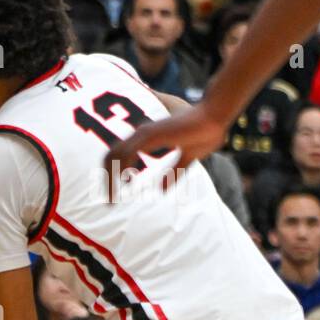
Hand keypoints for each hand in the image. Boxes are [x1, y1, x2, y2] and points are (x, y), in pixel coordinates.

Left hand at [104, 102, 227, 195]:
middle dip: (106, 179)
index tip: (113, 193)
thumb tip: (162, 190)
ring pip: (115, 155)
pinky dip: (122, 167)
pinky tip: (126, 182)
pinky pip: (129, 152)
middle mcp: (141, 134)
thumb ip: (174, 172)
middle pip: (111, 156)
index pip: (119, 155)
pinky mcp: (151, 135)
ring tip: (112, 198)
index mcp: (146, 138)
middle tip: (108, 201)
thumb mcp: (187, 158)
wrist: (214, 117)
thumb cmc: (204, 133)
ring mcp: (144, 133)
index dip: (112, 173)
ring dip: (110, 178)